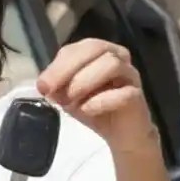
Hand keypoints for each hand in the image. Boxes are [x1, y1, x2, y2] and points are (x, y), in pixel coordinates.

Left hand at [36, 38, 157, 154]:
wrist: (119, 132)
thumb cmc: (93, 107)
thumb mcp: (67, 94)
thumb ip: (57, 84)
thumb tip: (45, 84)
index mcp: (97, 51)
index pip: (76, 48)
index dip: (57, 65)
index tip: (42, 85)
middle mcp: (117, 56)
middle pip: (95, 48)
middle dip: (67, 69)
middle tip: (50, 90)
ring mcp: (130, 74)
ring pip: (111, 64)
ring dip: (84, 82)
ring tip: (70, 102)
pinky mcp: (137, 95)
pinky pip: (123, 92)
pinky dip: (100, 101)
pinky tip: (87, 109)